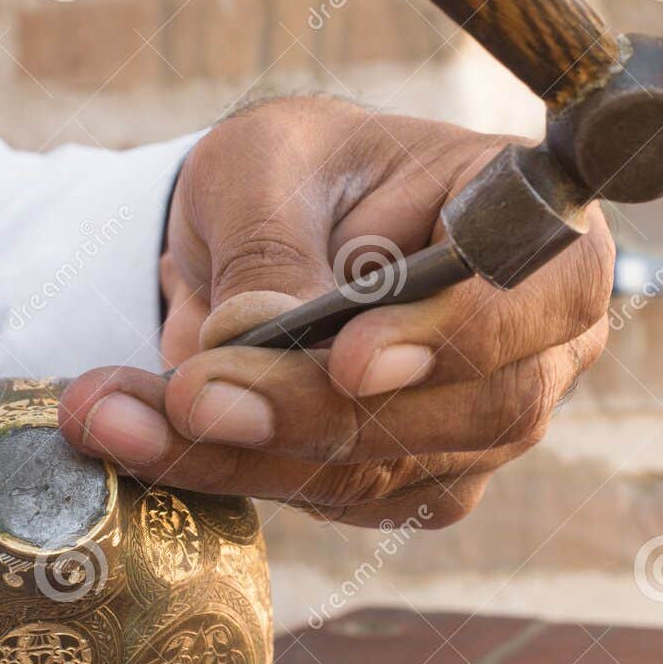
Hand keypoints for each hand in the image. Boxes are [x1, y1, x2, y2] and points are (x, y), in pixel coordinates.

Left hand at [58, 97, 611, 527]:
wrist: (262, 233)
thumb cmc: (296, 172)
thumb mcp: (269, 164)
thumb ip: (276, 244)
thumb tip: (263, 336)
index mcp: (535, 227)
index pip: (547, 294)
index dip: (461, 335)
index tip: (351, 360)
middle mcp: (536, 342)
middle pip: (465, 410)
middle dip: (313, 410)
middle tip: (191, 395)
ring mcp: (482, 425)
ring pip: (384, 469)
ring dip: (241, 452)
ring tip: (115, 417)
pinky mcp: (414, 483)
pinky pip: (330, 499)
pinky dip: (227, 471)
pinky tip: (141, 437)